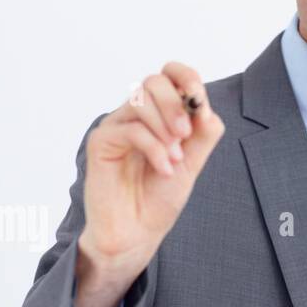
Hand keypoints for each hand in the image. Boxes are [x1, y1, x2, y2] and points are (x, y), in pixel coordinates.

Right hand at [78, 61, 225, 282]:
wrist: (137, 231)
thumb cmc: (160, 197)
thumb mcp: (192, 163)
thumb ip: (203, 134)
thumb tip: (206, 105)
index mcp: (158, 115)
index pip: (168, 75)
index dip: (184, 76)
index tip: (198, 96)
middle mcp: (134, 115)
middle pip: (153, 83)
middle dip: (175, 105)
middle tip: (185, 137)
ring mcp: (116, 127)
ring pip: (140, 101)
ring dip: (165, 130)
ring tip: (175, 160)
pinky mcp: (101, 142)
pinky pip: (131, 130)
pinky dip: (154, 149)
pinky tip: (164, 170)